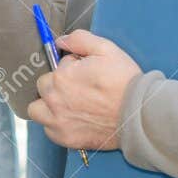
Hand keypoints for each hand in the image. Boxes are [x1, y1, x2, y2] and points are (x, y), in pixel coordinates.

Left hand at [25, 30, 142, 150]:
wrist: (139, 114)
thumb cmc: (124, 81)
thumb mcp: (106, 49)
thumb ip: (79, 39)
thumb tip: (60, 41)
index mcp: (61, 77)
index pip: (56, 66)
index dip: (70, 67)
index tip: (85, 73)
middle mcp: (54, 100)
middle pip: (43, 87)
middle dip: (56, 85)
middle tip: (78, 88)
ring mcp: (58, 121)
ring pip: (37, 110)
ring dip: (47, 105)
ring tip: (67, 105)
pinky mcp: (65, 138)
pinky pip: (48, 130)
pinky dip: (56, 125)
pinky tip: (73, 120)